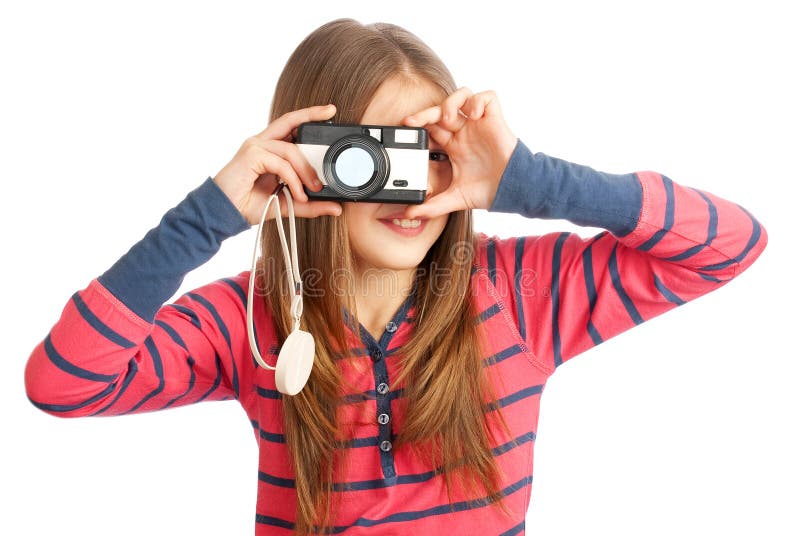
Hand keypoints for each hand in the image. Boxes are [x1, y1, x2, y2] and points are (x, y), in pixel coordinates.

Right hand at [213, 104, 342, 224]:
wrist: (223, 214)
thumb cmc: (248, 205)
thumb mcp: (287, 204)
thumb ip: (310, 204)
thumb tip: (336, 207)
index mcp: (268, 149)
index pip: (290, 126)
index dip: (308, 116)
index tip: (330, 111)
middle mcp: (261, 143)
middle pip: (290, 122)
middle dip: (312, 117)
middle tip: (332, 119)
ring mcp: (255, 147)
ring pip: (291, 150)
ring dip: (307, 171)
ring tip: (315, 189)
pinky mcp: (251, 156)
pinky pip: (282, 164)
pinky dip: (294, 180)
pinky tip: (299, 195)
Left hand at [401, 88, 517, 219]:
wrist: (511, 191)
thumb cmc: (488, 192)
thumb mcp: (454, 199)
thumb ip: (431, 206)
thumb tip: (408, 214)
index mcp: (452, 147)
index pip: (431, 129)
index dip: (418, 127)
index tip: (406, 133)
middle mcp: (463, 132)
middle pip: (440, 111)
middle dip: (425, 113)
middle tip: (411, 122)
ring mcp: (478, 124)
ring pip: (461, 97)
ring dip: (450, 102)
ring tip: (447, 119)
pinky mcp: (494, 119)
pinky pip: (486, 97)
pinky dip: (477, 101)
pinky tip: (473, 115)